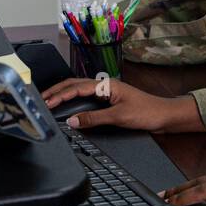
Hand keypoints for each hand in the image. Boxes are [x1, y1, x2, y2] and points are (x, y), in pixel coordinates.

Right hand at [40, 77, 203, 133]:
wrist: (165, 116)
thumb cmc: (147, 112)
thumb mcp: (118, 117)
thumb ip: (94, 119)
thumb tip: (72, 121)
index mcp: (106, 84)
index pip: (76, 87)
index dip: (59, 95)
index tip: (46, 102)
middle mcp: (105, 86)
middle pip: (75, 85)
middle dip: (56, 91)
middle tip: (40, 100)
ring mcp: (107, 93)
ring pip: (79, 91)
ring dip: (64, 95)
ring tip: (49, 102)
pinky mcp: (110, 101)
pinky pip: (87, 99)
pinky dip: (74, 101)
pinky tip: (68, 107)